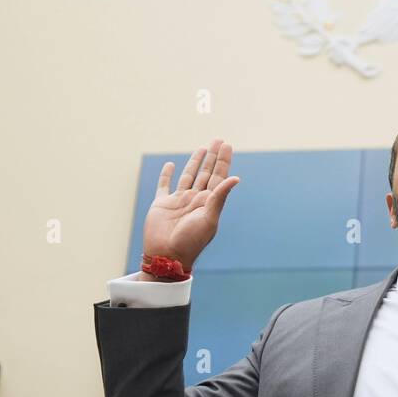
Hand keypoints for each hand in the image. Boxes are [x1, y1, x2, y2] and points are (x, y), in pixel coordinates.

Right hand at [141, 139, 239, 273]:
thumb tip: (236, 178)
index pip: (218, 177)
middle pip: (206, 173)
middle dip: (212, 157)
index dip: (223, 161)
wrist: (167, 256)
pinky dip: (166, 175)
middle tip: (218, 140)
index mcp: (208, 202)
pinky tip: (170, 165)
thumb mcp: (209, 219)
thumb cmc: (191, 241)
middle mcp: (195, 199)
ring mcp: (178, 201)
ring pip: (188, 176)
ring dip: (195, 162)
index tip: (227, 145)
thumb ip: (220, 197)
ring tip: (202, 148)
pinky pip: (164, 185)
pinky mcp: (161, 204)